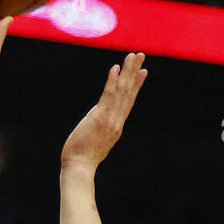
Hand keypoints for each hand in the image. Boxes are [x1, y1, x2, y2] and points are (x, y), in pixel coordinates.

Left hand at [60, 53, 147, 170]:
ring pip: (122, 91)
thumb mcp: (97, 141)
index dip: (136, 85)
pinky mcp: (99, 117)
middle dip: (135, 72)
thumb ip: (100, 129)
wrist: (80, 167)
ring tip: (133, 56)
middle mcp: (116, 120)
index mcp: (116, 125)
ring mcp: (110, 118)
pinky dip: (112, 81)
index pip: (129, 101)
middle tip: (141, 55)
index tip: (143, 72)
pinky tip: (115, 68)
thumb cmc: (83, 158)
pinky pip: (108, 95)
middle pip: (129, 92)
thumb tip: (98, 123)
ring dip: (127, 71)